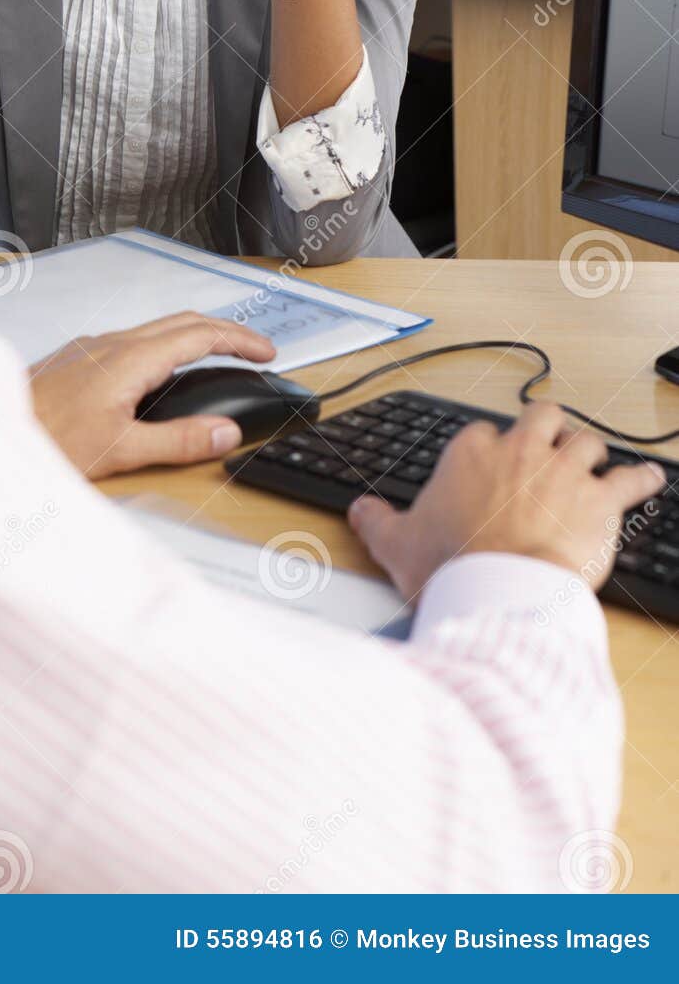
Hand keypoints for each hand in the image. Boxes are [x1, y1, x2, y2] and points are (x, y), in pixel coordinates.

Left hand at [29, 313, 273, 478]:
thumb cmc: (46, 441)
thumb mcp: (121, 451)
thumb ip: (178, 442)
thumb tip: (226, 433)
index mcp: (130, 359)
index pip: (201, 336)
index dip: (240, 340)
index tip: (268, 352)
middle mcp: (112, 343)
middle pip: (183, 321)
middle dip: (225, 331)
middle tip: (254, 350)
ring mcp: (93, 346)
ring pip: (157, 328)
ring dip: (194, 335)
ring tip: (218, 357)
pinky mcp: (79, 357)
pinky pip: (134, 338)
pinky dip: (165, 345)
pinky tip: (161, 372)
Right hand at [347, 401, 664, 601]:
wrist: (501, 591)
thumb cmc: (452, 566)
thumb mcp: (398, 544)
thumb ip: (377, 522)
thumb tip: (359, 512)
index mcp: (472, 452)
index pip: (483, 433)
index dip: (490, 449)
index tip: (491, 467)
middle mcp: (521, 451)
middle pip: (542, 417)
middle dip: (548, 426)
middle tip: (548, 442)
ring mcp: (564, 472)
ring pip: (587, 441)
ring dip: (592, 451)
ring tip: (595, 461)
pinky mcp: (601, 501)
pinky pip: (631, 479)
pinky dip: (642, 478)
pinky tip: (649, 479)